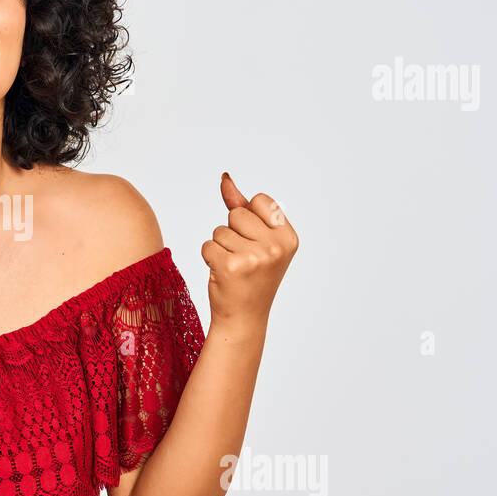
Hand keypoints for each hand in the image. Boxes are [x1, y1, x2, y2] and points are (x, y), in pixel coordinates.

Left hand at [200, 173, 298, 325]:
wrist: (243, 317)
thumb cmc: (250, 277)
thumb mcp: (256, 240)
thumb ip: (241, 206)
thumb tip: (225, 178)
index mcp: (288, 238)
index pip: (260, 200)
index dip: (249, 219)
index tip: (256, 242)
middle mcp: (276, 247)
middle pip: (237, 214)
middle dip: (233, 233)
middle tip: (243, 258)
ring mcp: (254, 257)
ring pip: (220, 230)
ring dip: (220, 246)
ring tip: (234, 267)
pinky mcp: (231, 266)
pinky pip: (208, 244)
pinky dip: (209, 257)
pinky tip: (223, 274)